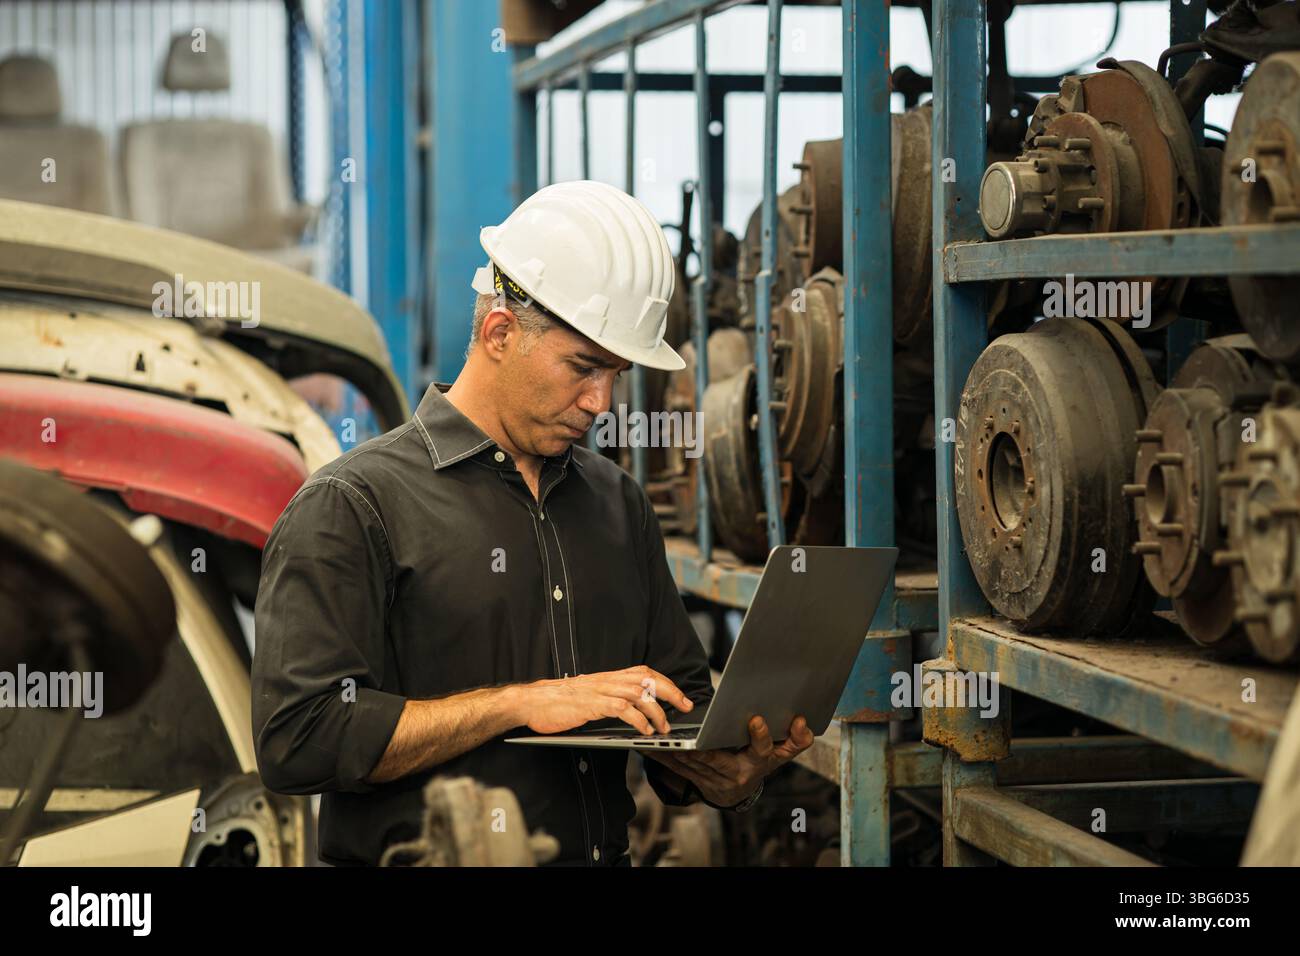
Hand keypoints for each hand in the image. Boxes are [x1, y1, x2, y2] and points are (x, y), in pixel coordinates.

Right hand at [518, 665, 694, 734]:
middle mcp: (607, 680)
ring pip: (639, 693)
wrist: (531, 701)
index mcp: (608, 677)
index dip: (665, 682)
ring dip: (657, 711)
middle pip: (647, 678)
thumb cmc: (558, 703)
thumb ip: (609, 698)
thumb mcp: (589, 696)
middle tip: (686, 706)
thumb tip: (631, 711)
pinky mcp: (591, 704)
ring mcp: (599, 690)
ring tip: (665, 727)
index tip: (680, 696)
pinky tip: (644, 731)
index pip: (644, 672)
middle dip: (671, 692)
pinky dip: (637, 719)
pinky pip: (622, 709)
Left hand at [644, 714, 813, 806]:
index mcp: (758, 762)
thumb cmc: (762, 762)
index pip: (761, 749)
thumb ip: (797, 739)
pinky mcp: (696, 779)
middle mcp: (736, 773)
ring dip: (679, 750)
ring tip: (666, 734)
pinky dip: (664, 756)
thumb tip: (803, 721)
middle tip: (695, 734)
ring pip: (694, 764)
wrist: (739, 791)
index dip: (760, 736)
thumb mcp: (782, 753)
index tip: (756, 719)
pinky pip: (678, 769)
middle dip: (705, 747)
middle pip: (719, 759)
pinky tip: (650, 746)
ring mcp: (714, 779)